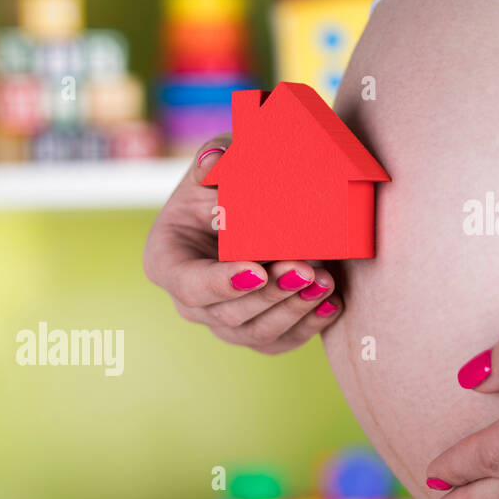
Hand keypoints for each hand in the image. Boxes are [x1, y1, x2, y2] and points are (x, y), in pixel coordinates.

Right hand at [143, 136, 341, 354]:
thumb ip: (214, 157)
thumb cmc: (226, 181)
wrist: (249, 205)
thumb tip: (215, 163)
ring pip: (256, 332)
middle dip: (270, 295)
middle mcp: (190, 301)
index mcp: (167, 260)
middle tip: (305, 269)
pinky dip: (309, 325)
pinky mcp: (255, 332)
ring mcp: (222, 321)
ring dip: (293, 310)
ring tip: (324, 281)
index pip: (188, 284)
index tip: (256, 271)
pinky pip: (280, 341)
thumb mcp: (216, 160)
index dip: (220, 283)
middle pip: (226, 314)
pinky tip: (331, 303)